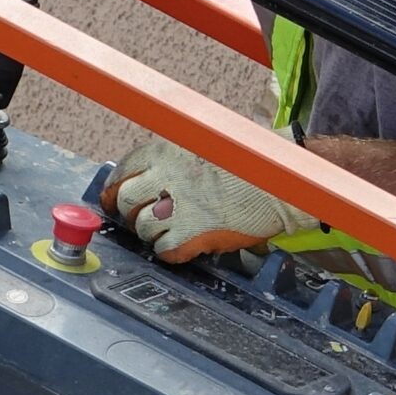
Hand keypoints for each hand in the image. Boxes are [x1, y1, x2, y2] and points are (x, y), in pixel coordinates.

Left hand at [104, 139, 317, 262]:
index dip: (116, 190)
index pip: (123, 171)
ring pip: (142, 228)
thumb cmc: (249, 163)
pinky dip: (171, 250)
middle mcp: (165, 176)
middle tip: (144, 219)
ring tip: (173, 230)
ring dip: (153, 233)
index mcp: (166, 151)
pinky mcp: (191, 234)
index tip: (115, 200)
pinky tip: (185, 243)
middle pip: (126, 201)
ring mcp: (177, 207)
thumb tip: (148, 177)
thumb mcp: (203, 144)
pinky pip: (164, 250)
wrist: (279, 183)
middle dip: (131, 213)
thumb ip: (173, 159)